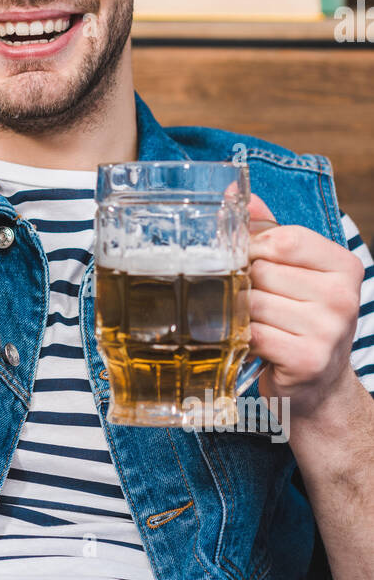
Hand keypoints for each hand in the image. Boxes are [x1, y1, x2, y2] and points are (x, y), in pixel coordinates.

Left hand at [246, 193, 364, 418]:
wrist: (318, 386)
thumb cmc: (301, 320)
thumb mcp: (293, 270)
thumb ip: (268, 230)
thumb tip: (234, 193)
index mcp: (344, 266)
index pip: (285, 238)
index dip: (255, 247)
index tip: (251, 261)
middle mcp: (343, 297)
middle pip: (264, 271)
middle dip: (247, 285)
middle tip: (255, 301)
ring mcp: (328, 330)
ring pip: (254, 302)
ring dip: (243, 314)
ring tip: (257, 324)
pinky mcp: (308, 359)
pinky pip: (254, 333)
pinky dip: (245, 338)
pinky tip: (256, 344)